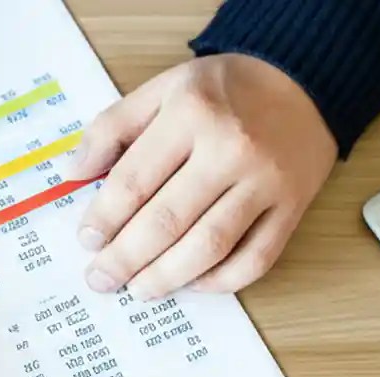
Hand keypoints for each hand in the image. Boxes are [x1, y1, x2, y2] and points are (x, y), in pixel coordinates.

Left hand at [68, 53, 337, 298]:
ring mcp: (266, 181)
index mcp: (191, 112)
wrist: (305, 82)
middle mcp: (231, 148)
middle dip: (126, 258)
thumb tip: (74, 173)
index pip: (134, 180)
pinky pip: (256, 259)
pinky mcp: (293, 207)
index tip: (87, 240)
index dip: (104, 217)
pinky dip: (221, 281)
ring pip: (210, 246)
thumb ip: (113, 126)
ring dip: (167, 277)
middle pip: (168, 220)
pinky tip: (192, 284)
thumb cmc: (224, 91)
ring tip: (139, 290)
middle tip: (101, 278)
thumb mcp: (163, 88)